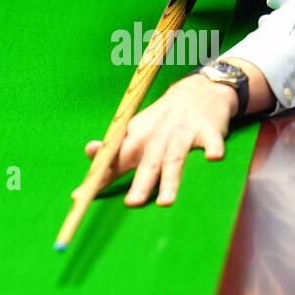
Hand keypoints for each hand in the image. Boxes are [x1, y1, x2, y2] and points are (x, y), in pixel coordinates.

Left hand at [82, 73, 237, 206]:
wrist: (197, 91)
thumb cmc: (161, 122)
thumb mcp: (134, 132)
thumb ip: (114, 152)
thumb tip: (89, 157)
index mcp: (137, 139)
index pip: (114, 160)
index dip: (98, 177)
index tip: (81, 196)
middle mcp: (158, 137)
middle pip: (147, 164)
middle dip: (140, 184)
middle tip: (132, 203)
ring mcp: (183, 133)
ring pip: (176, 159)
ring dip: (170, 180)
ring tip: (166, 202)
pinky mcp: (209, 130)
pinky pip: (212, 142)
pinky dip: (213, 149)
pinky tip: (214, 158)